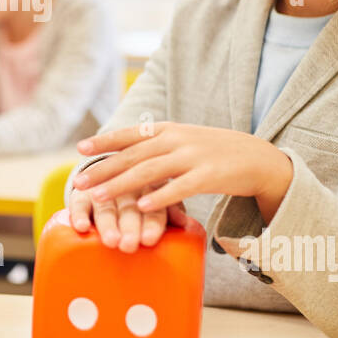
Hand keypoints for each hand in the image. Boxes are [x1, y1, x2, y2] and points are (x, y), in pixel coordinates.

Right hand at [69, 181, 204, 251]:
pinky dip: (78, 214)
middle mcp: (128, 187)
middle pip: (129, 208)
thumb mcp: (162, 197)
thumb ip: (171, 210)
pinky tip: (81, 226)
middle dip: (130, 227)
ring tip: (110, 240)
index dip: (152, 224)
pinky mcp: (83, 192)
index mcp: (152, 188)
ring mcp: (104, 189)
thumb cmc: (143, 193)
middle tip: (129, 244)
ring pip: (106, 207)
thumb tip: (184, 222)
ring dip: (108, 224)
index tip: (150, 239)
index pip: (154, 208)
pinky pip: (79, 203)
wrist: (114, 168)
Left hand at [74, 123, 293, 223]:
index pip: (130, 134)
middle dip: (103, 168)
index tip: (79, 148)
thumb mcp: (184, 141)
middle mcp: (177, 139)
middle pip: (133, 154)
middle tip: (79, 182)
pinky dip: (159, 196)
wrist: (258, 157)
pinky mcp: (209, 175)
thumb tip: (123, 153)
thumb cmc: (214, 153)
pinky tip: (141, 207)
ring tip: (98, 197)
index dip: (105, 141)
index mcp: (169, 129)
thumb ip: (157, 145)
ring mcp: (193, 156)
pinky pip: (179, 187)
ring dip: (121, 184)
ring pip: (150, 171)